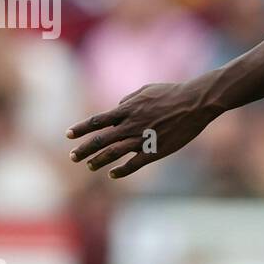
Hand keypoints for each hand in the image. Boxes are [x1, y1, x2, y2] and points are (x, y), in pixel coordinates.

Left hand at [66, 79, 220, 178]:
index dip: (81, 129)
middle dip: (84, 149)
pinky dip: (122, 170)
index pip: (98, 121)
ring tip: (89, 166)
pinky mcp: (156, 150)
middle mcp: (131, 125)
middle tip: (72, 156)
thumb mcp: (146, 90)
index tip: (68, 135)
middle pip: (101, 139)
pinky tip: (112, 174)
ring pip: (114, 153)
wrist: (195, 103)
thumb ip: (128, 99)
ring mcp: (143, 139)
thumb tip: (115, 109)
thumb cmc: (172, 93)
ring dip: (99, 160)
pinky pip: (134, 163)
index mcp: (128, 109)